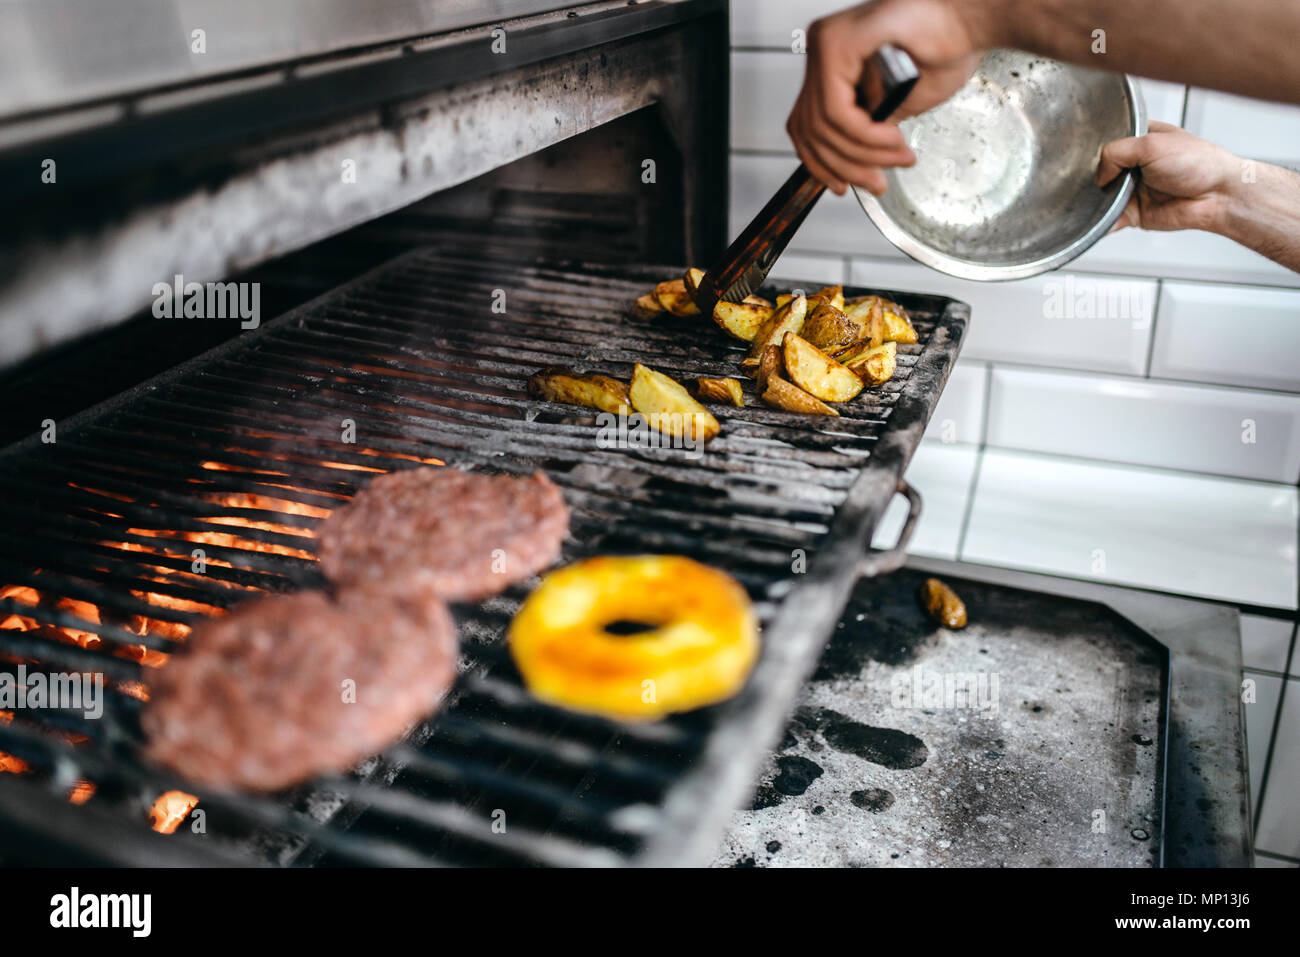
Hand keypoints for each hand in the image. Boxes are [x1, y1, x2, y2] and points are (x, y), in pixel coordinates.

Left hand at [786, 0, 986, 195]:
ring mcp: (826, 42)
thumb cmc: (947, 50)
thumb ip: (866, 128)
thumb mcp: (895, 105)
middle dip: (845, 166)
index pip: (804, 123)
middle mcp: (822, 46)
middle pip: (809, 128)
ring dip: (862, 154)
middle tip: (878, 183)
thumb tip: (850, 160)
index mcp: (830, 58)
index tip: (843, 188)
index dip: (821, 164)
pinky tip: (891, 139)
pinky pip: (836, 111)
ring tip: (897, 157)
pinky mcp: (839, 43)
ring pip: (822, 126)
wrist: (973, 20)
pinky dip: (863, 136)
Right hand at [1096, 122, 1240, 232]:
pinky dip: (1101, 223)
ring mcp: (1133, 189)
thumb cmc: (1198, 163)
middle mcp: (1135, 164)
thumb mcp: (1151, 144)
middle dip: (1093, 178)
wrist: (1217, 196)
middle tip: (1089, 181)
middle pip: (1100, 171)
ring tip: (1093, 201)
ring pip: (1101, 197)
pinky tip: (1095, 222)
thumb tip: (1098, 176)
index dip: (1095, 149)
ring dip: (1095, 202)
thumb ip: (1117, 153)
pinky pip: (1110, 220)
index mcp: (1140, 139)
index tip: (1084, 157)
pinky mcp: (1134, 213)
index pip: (1107, 142)